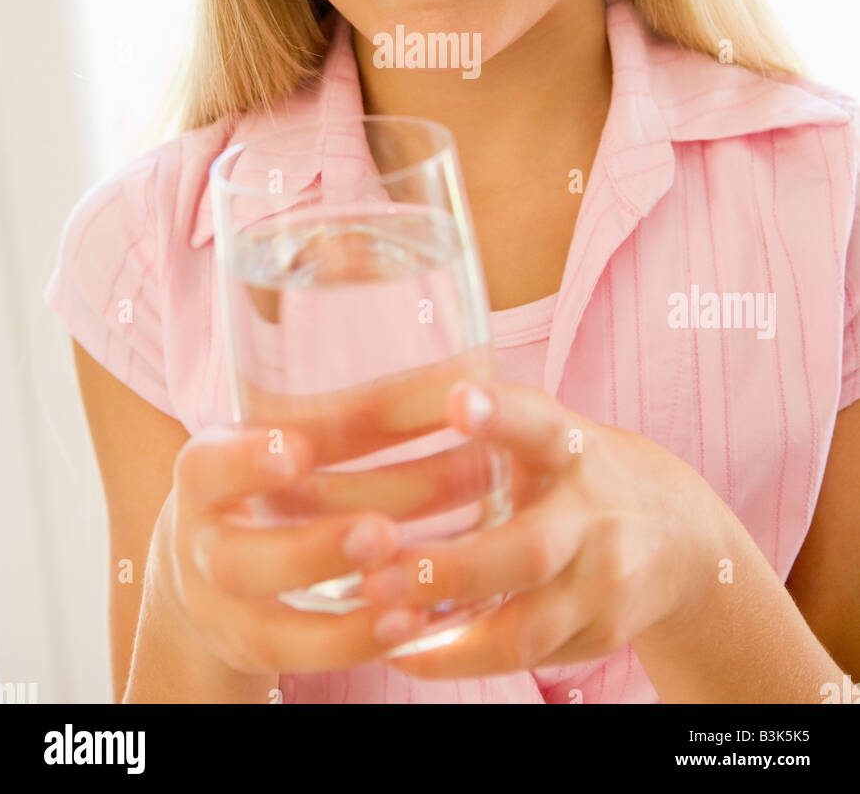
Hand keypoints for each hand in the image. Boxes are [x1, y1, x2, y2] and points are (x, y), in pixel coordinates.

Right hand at [147, 422, 430, 674]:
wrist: (212, 555)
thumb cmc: (274, 472)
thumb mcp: (287, 432)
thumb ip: (351, 412)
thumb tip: (469, 367)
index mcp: (204, 471)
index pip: (211, 465)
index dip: (248, 460)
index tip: (297, 449)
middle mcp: (201, 545)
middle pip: (238, 560)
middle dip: (312, 549)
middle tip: (381, 533)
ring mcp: (222, 610)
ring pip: (267, 628)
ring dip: (343, 615)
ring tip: (411, 588)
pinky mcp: (257, 649)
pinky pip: (300, 660)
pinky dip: (356, 643)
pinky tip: (413, 621)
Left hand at [358, 380, 727, 677]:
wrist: (682, 536)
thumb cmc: (578, 472)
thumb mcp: (549, 432)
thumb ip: (489, 422)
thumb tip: (376, 401)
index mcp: (574, 448)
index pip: (541, 425)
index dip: (501, 413)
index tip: (459, 400)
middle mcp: (595, 516)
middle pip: (530, 551)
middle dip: (453, 568)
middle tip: (377, 575)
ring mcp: (604, 584)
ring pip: (527, 624)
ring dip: (448, 633)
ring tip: (378, 622)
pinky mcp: (599, 635)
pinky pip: (526, 657)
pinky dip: (463, 658)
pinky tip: (406, 652)